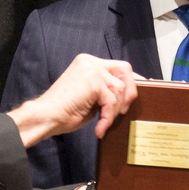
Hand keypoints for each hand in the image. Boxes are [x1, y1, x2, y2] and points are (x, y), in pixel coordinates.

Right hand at [7, 54, 138, 146]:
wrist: (46, 116)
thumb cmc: (65, 110)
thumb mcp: (91, 97)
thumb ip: (106, 91)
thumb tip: (127, 95)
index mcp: (88, 63)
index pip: (119, 66)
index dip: (132, 79)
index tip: (141, 90)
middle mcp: (90, 62)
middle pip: (125, 70)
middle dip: (130, 91)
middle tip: (122, 111)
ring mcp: (92, 70)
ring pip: (120, 89)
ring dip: (114, 110)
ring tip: (103, 122)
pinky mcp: (93, 82)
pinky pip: (111, 102)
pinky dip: (107, 117)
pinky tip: (99, 128)